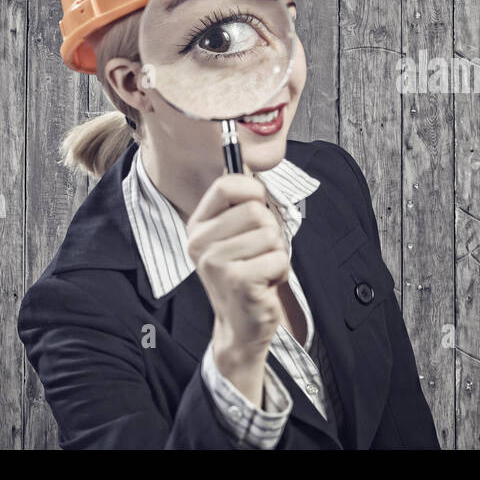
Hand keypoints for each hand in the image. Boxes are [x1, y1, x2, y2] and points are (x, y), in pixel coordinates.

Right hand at [185, 173, 289, 398]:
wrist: (241, 324)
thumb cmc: (246, 273)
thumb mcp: (237, 236)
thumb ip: (241, 204)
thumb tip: (248, 155)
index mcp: (199, 226)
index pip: (226, 184)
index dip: (252, 190)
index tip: (257, 205)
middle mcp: (200, 243)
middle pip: (255, 210)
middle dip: (270, 232)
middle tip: (259, 253)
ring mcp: (216, 262)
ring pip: (271, 235)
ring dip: (276, 254)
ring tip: (261, 270)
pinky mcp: (237, 281)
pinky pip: (278, 258)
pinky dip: (280, 272)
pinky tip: (264, 284)